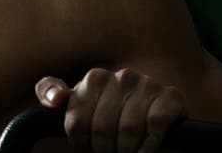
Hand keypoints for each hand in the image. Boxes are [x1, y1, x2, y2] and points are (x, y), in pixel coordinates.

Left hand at [35, 68, 186, 152]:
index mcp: (95, 78)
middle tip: (109, 150)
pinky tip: (145, 149)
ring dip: (126, 149)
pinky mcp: (170, 97)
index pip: (77, 122)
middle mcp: (122, 76)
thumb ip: (51, 90)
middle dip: (104, 148)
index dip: (82, 141)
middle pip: (102, 129)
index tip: (88, 143)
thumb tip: (54, 100)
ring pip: (128, 130)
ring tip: (125, 150)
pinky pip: (155, 127)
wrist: (152, 112)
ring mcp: (147, 84)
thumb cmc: (108, 109)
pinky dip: (149, 145)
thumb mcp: (78, 100)